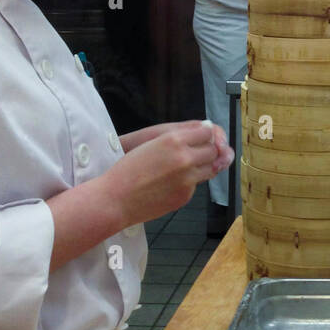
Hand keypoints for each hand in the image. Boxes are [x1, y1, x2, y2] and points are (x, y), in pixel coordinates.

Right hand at [102, 120, 232, 226]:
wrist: (116, 199)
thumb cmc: (128, 170)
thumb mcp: (152, 143)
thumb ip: (179, 137)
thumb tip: (206, 130)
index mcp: (173, 139)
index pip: (207, 131)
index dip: (205, 135)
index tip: (202, 138)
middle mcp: (184, 158)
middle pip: (213, 150)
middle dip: (207, 151)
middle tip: (196, 154)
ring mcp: (187, 178)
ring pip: (211, 169)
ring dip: (203, 167)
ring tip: (185, 168)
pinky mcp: (186, 195)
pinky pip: (197, 185)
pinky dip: (189, 183)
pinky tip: (171, 184)